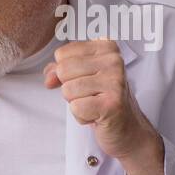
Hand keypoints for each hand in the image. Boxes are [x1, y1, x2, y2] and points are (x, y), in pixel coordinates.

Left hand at [43, 37, 159, 161]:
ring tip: (94, 104)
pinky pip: (76, 107)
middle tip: (90, 95)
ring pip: (67, 89)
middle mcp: (114, 60)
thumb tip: (49, 77)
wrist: (125, 127)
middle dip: (69, 88)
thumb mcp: (79, 77)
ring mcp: (115, 81)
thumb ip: (58, 70)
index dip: (65, 73)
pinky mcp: (112, 103)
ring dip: (76, 103)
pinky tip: (97, 115)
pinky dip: (81, 116)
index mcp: (106, 47)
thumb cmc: (101, 99)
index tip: (84, 80)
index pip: (62, 54)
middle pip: (63, 70)